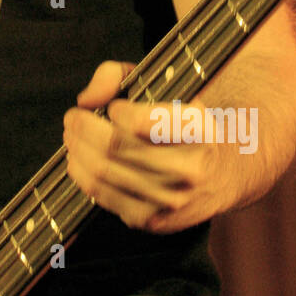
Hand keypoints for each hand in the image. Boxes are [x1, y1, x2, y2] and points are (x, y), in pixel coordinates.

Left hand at [62, 60, 220, 233]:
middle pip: (114, 146)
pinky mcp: (152, 220)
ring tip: (71, 136)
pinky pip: (103, 196)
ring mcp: (170, 199)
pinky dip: (81, 175)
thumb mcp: (166, 86)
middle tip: (73, 118)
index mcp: (198, 129)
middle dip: (83, 128)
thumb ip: (118, 75)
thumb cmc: (185, 125)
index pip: (141, 120)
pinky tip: (78, 160)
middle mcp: (189, 168)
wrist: (224, 175)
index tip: (114, 107)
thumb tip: (86, 100)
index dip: (117, 110)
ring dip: (77, 149)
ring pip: (102, 172)